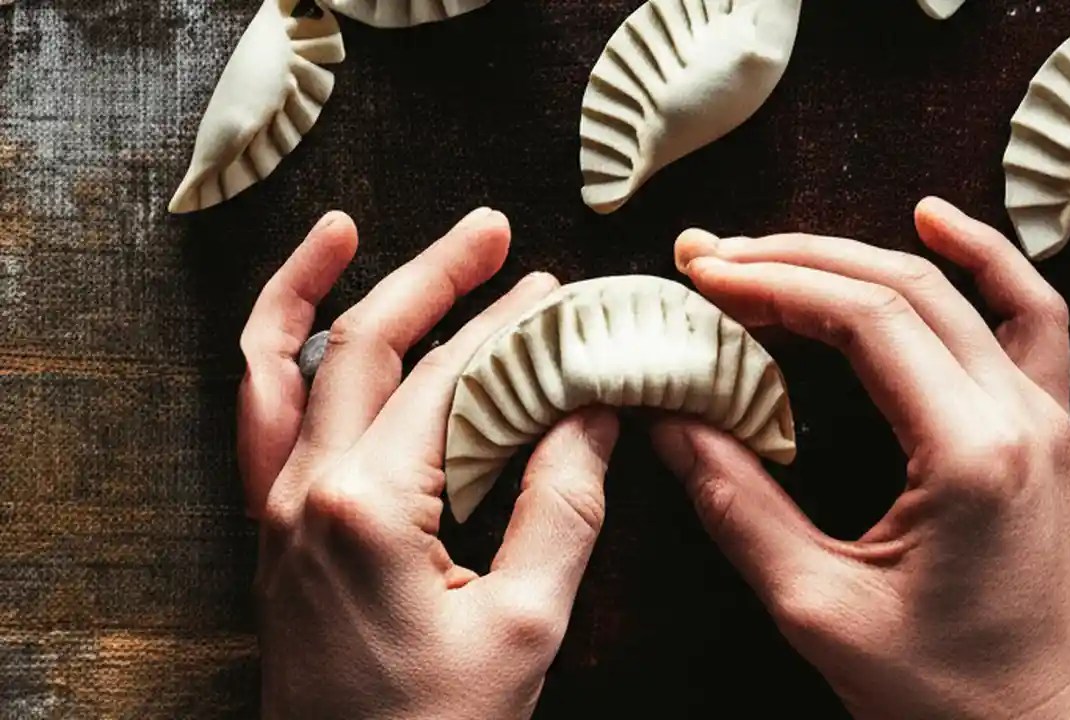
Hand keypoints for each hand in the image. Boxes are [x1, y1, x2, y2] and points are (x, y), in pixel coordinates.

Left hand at [237, 208, 618, 719]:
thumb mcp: (526, 625)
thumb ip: (563, 506)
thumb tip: (595, 411)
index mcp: (368, 508)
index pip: (452, 383)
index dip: (513, 330)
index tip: (563, 297)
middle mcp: (305, 492)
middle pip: (362, 346)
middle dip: (431, 277)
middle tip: (491, 230)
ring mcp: (276, 511)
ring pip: (282, 366)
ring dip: (318, 291)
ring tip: (344, 230)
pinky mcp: (275, 534)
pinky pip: (257, 421)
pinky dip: (275, 359)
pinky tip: (304, 330)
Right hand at [653, 198, 1069, 718]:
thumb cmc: (942, 694)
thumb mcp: (817, 608)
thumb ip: (737, 504)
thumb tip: (668, 421)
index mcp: (969, 454)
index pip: (865, 319)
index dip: (774, 283)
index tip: (703, 275)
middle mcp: (1020, 417)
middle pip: (904, 286)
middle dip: (798, 259)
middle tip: (713, 257)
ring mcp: (1045, 417)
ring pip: (959, 290)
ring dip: (865, 252)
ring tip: (784, 244)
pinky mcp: (1049, 431)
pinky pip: (1031, 316)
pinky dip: (986, 258)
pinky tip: (938, 221)